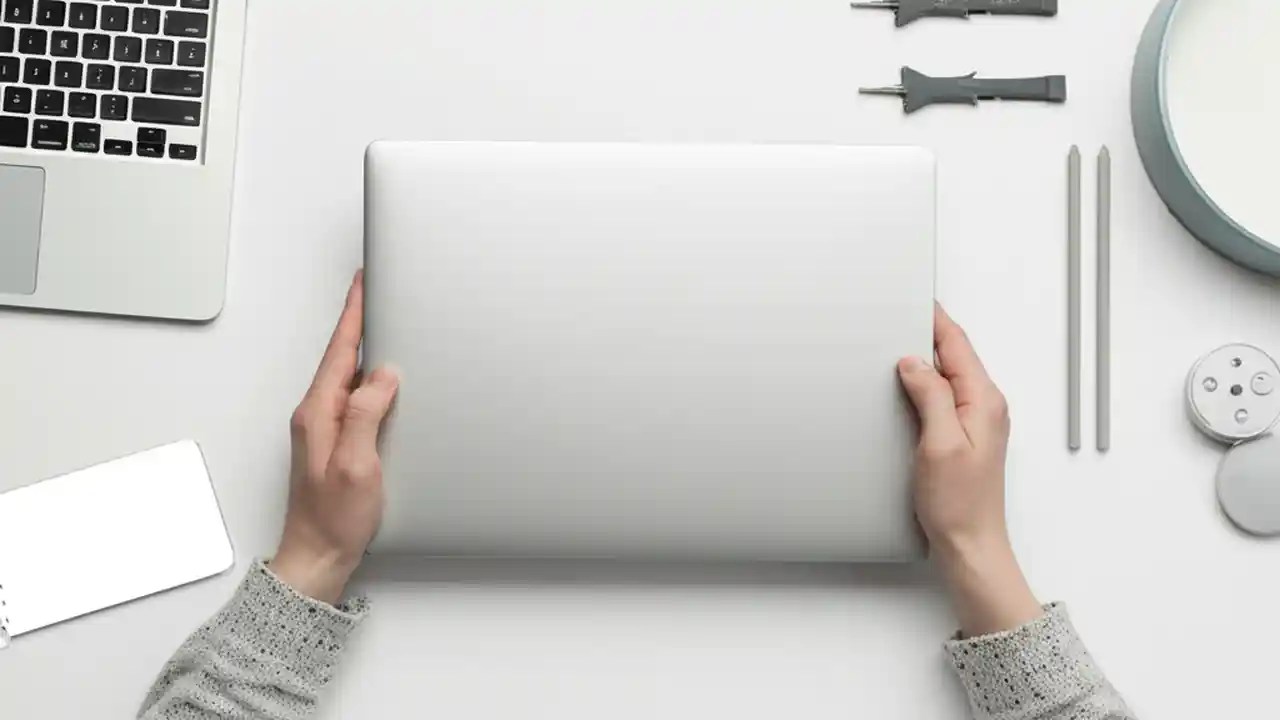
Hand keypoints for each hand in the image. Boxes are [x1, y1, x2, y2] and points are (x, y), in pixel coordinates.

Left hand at [270, 271, 399, 603]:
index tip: (364, 283)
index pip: (340, 351)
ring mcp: (325, 429)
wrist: (317, 558)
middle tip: (380, 293)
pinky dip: (373, 382)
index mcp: (317, 413)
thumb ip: (365, 414)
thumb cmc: (333, 520)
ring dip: (369, 352)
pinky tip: (388, 383)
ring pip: (350, 377)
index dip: (354, 314)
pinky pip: (356, 400)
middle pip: (343, 357)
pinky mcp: (336, 443)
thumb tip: (382, 375)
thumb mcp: (355, 465)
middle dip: (362, 322)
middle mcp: (316, 415)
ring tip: (388, 327)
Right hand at [897, 304, 1040, 636]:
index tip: (916, 299)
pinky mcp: (963, 437)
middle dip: (928, 333)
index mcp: (984, 401)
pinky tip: (907, 385)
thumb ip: (930, 396)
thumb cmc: (959, 504)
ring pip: (948, 375)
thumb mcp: (939, 443)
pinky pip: (944, 396)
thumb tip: (914, 361)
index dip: (936, 319)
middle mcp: (985, 407)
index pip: (958, 345)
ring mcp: (976, 422)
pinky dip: (925, 383)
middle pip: (955, 356)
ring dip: (926, 358)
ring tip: (898, 342)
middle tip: (898, 315)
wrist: (970, 545)